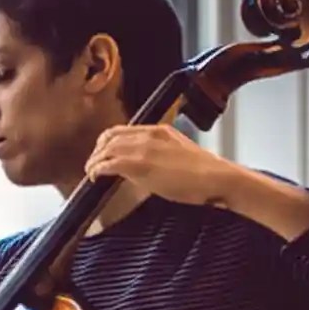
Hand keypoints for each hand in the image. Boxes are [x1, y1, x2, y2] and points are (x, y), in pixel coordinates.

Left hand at [84, 124, 236, 206]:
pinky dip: (97, 170)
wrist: (217, 178)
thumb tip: (145, 167)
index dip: (107, 143)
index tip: (102, 155)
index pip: (122, 130)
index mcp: (159, 131)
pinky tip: (94, 178)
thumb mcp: (178, 154)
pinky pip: (108, 163)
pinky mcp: (140, 164)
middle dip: (97, 151)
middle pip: (109, 137)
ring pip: (106, 149)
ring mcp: (143, 148)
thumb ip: (159, 155)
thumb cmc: (204, 173)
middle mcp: (149, 135)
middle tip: (92, 166)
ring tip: (91, 173)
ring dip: (94, 161)